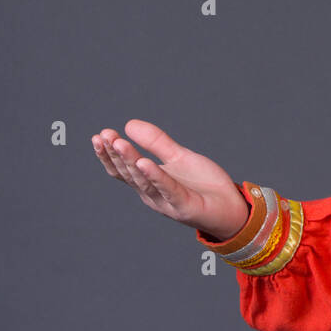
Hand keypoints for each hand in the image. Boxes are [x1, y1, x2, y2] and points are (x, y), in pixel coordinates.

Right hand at [92, 120, 248, 240]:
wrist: (231, 207)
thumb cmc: (203, 185)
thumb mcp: (179, 157)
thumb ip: (156, 142)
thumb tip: (129, 124)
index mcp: (149, 183)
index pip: (122, 169)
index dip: (109, 154)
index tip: (99, 135)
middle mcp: (153, 194)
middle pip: (129, 173)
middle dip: (115, 154)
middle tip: (103, 136)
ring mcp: (167, 201)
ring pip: (144, 180)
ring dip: (130, 161)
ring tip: (119, 143)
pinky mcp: (184, 205)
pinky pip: (168, 189)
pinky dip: (156, 176)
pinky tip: (145, 163)